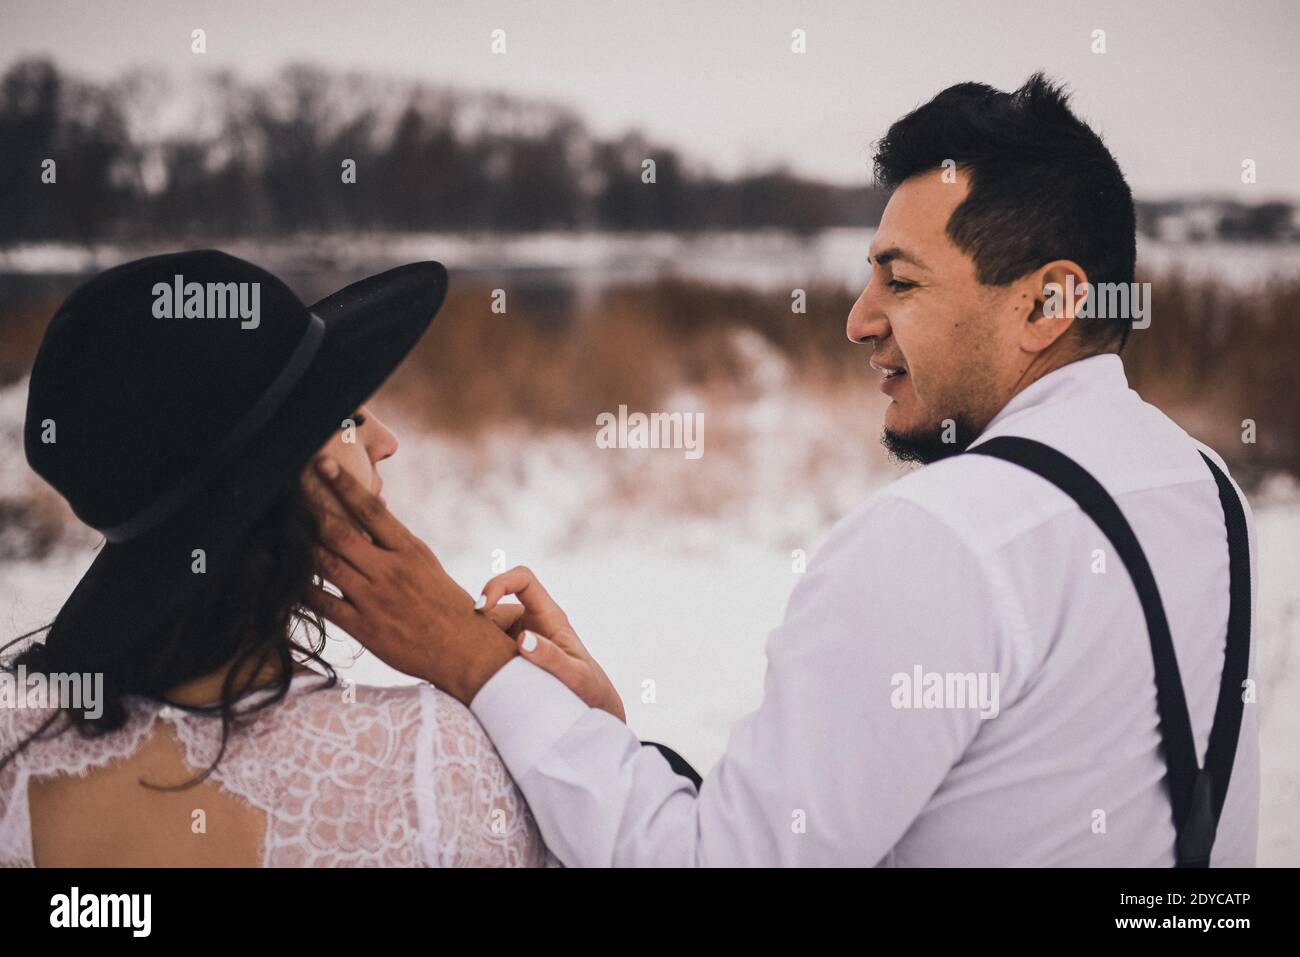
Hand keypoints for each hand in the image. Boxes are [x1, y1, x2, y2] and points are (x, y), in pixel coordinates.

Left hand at [301, 456, 517, 703]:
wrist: (463, 649)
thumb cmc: (444, 603)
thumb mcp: (426, 564)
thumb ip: (395, 541)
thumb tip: (370, 512)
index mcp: (409, 549)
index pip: (371, 509)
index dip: (344, 484)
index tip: (324, 463)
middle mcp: (391, 570)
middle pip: (340, 532)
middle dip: (310, 510)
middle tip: (288, 492)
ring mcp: (375, 599)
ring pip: (325, 565)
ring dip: (300, 547)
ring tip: (281, 531)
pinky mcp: (364, 628)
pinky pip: (323, 603)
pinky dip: (302, 589)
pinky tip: (287, 579)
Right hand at [479, 566, 625, 722]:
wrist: (585, 705)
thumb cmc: (586, 688)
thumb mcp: (574, 676)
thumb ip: (553, 658)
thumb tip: (523, 639)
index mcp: (548, 615)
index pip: (523, 579)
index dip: (500, 583)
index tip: (482, 606)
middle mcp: (531, 620)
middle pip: (494, 606)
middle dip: (477, 623)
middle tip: (468, 650)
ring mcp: (517, 635)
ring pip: (485, 627)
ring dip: (475, 644)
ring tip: (479, 671)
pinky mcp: (506, 652)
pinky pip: (484, 645)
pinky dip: (475, 657)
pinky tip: (477, 677)